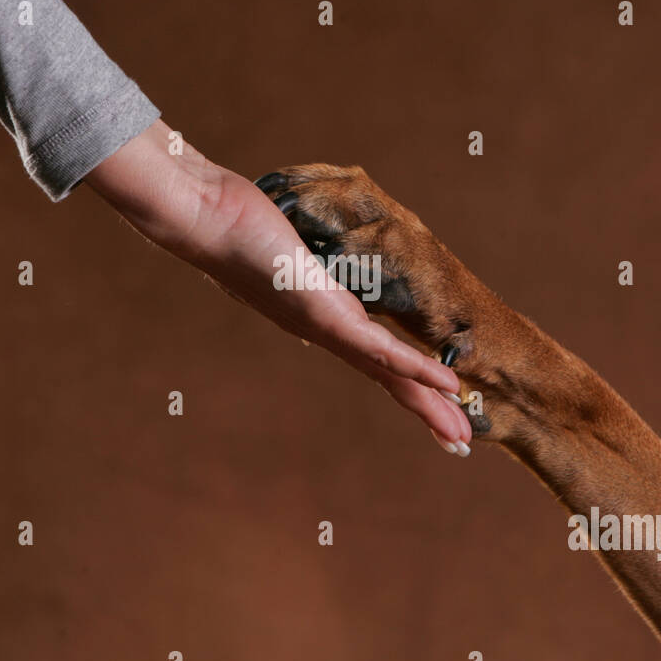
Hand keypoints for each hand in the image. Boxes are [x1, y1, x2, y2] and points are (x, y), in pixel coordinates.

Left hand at [82, 121, 471, 453]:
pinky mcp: (320, 315)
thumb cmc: (234, 222)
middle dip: (426, 410)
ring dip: (427, 405)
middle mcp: (324, 331)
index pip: (376, 359)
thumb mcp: (279, 243)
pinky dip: (413, 369)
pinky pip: (377, 349)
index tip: (437, 403)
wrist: (201, 217)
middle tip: (460, 443)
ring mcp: (322, 326)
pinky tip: (445, 385)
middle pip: (388, 380)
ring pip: (387, 375)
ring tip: (459, 433)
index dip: (409, 383)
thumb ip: (297, 256)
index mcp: (323, 317)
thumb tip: (301, 253)